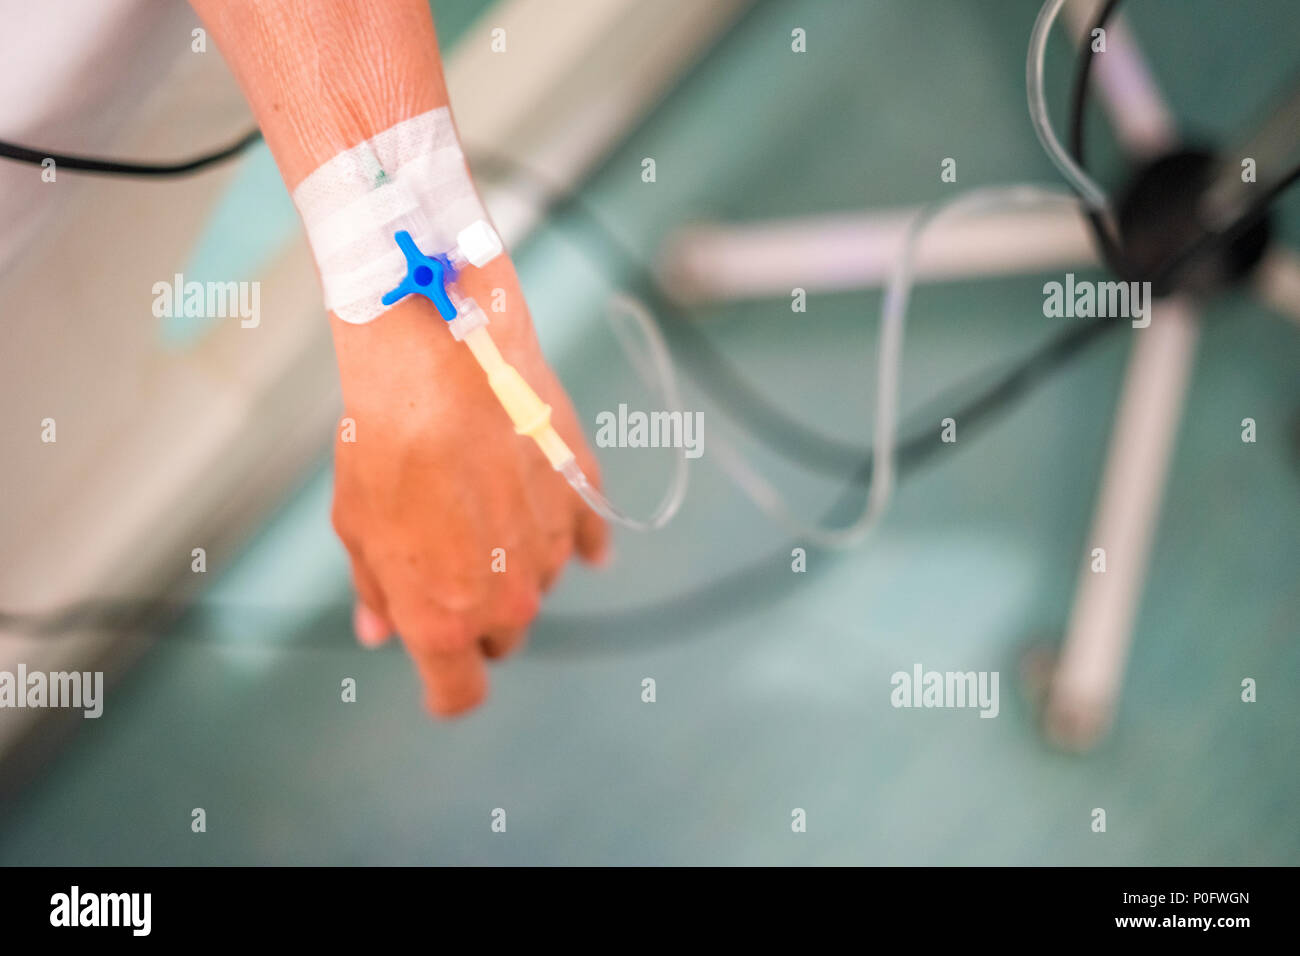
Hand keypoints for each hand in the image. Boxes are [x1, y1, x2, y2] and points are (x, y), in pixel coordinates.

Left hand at [328, 254, 607, 715]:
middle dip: (475, 613)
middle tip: (443, 559)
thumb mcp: (357, 526)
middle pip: (502, 634)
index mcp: (447, 620)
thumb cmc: (384, 443)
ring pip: (536, 583)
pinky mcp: (582, 502)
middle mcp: (510, 599)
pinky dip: (564, 534)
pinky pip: (582, 539)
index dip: (446, 689)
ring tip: (474, 500)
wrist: (440, 361)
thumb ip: (379, 590)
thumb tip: (382, 630)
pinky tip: (536, 505)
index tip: (439, 678)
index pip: (460, 692)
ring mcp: (554, 552)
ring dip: (512, 563)